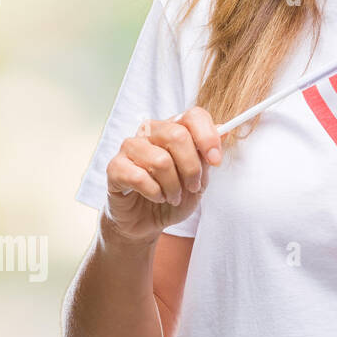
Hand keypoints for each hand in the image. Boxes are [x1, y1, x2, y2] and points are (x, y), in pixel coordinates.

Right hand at [102, 106, 221, 243]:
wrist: (147, 221)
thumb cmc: (173, 195)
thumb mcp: (199, 179)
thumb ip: (206, 158)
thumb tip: (221, 134)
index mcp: (174, 128)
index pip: (193, 115)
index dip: (208, 137)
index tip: (216, 160)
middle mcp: (151, 131)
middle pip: (178, 135)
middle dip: (191, 168)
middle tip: (193, 186)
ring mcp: (130, 147)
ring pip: (160, 160)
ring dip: (173, 186)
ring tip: (173, 196)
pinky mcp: (114, 167)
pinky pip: (138, 177)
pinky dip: (154, 192)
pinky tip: (156, 197)